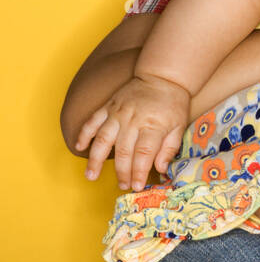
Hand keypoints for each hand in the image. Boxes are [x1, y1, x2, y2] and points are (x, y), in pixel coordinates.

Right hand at [75, 73, 191, 191]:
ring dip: (96, 159)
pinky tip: (79, 148)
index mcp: (153, 125)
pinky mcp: (108, 106)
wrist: (162, 76)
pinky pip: (92, 121)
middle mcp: (133, 120)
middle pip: (123, 151)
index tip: (137, 186)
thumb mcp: (179, 126)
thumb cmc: (173, 104)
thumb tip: (160, 169)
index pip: (143, 154)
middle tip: (122, 185)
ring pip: (102, 139)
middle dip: (122, 172)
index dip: (139, 172)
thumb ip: (169, 148)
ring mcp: (117, 113)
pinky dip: (84, 134)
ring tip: (91, 176)